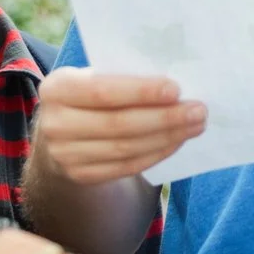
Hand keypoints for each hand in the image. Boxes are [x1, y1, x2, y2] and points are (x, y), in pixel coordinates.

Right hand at [32, 69, 205, 186]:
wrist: (59, 134)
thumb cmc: (87, 96)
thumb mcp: (91, 77)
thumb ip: (121, 77)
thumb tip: (174, 84)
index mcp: (57, 88)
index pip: (102, 90)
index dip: (141, 91)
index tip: (176, 89)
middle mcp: (54, 123)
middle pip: (119, 123)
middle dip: (164, 117)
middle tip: (199, 110)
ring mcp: (65, 155)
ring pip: (126, 148)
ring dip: (167, 136)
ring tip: (195, 125)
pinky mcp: (81, 176)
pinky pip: (127, 167)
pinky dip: (156, 153)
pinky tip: (177, 141)